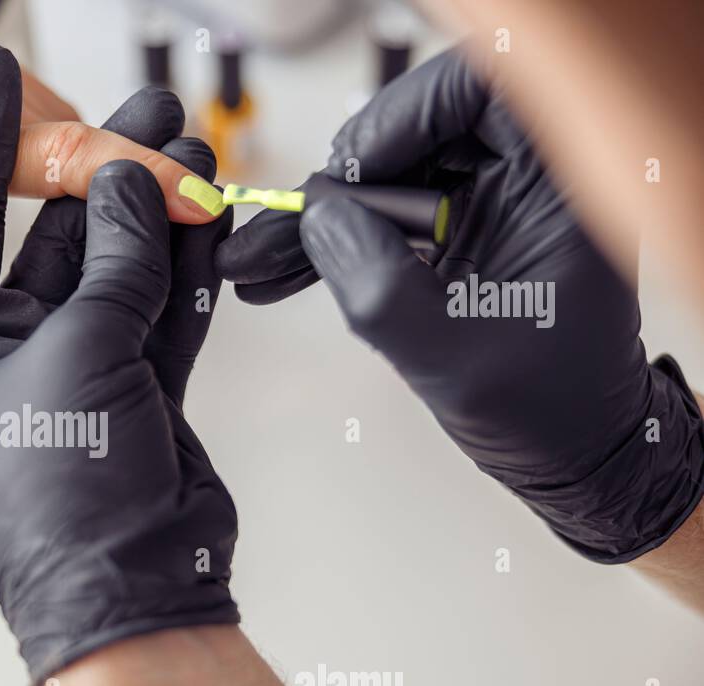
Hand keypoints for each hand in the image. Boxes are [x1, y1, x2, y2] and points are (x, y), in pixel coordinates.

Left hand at [0, 45, 237, 685]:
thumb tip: (134, 187)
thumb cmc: (62, 500)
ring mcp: (74, 369)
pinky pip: (159, 309)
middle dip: (98, 173)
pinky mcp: (133, 389)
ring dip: (153, 213)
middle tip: (136, 111)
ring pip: (116, 267)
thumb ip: (111, 262)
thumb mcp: (78, 354)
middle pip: (50, 236)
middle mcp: (6, 352)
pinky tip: (207, 217)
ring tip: (187, 148)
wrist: (130, 589)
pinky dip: (186, 267)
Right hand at [214, 50, 703, 561]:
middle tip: (279, 228)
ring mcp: (484, 209)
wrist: (569, 459)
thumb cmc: (546, 413)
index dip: (406, 115)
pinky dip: (330, 247)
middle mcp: (523, 182)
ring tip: (250, 264)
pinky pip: (381, 222)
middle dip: (340, 182)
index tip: (350, 170)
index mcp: (558, 187)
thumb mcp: (453, 359)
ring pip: (386, 181)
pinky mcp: (452, 239)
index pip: (484, 92)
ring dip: (316, 223)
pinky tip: (275, 275)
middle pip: (417, 134)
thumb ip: (380, 286)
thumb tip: (316, 217)